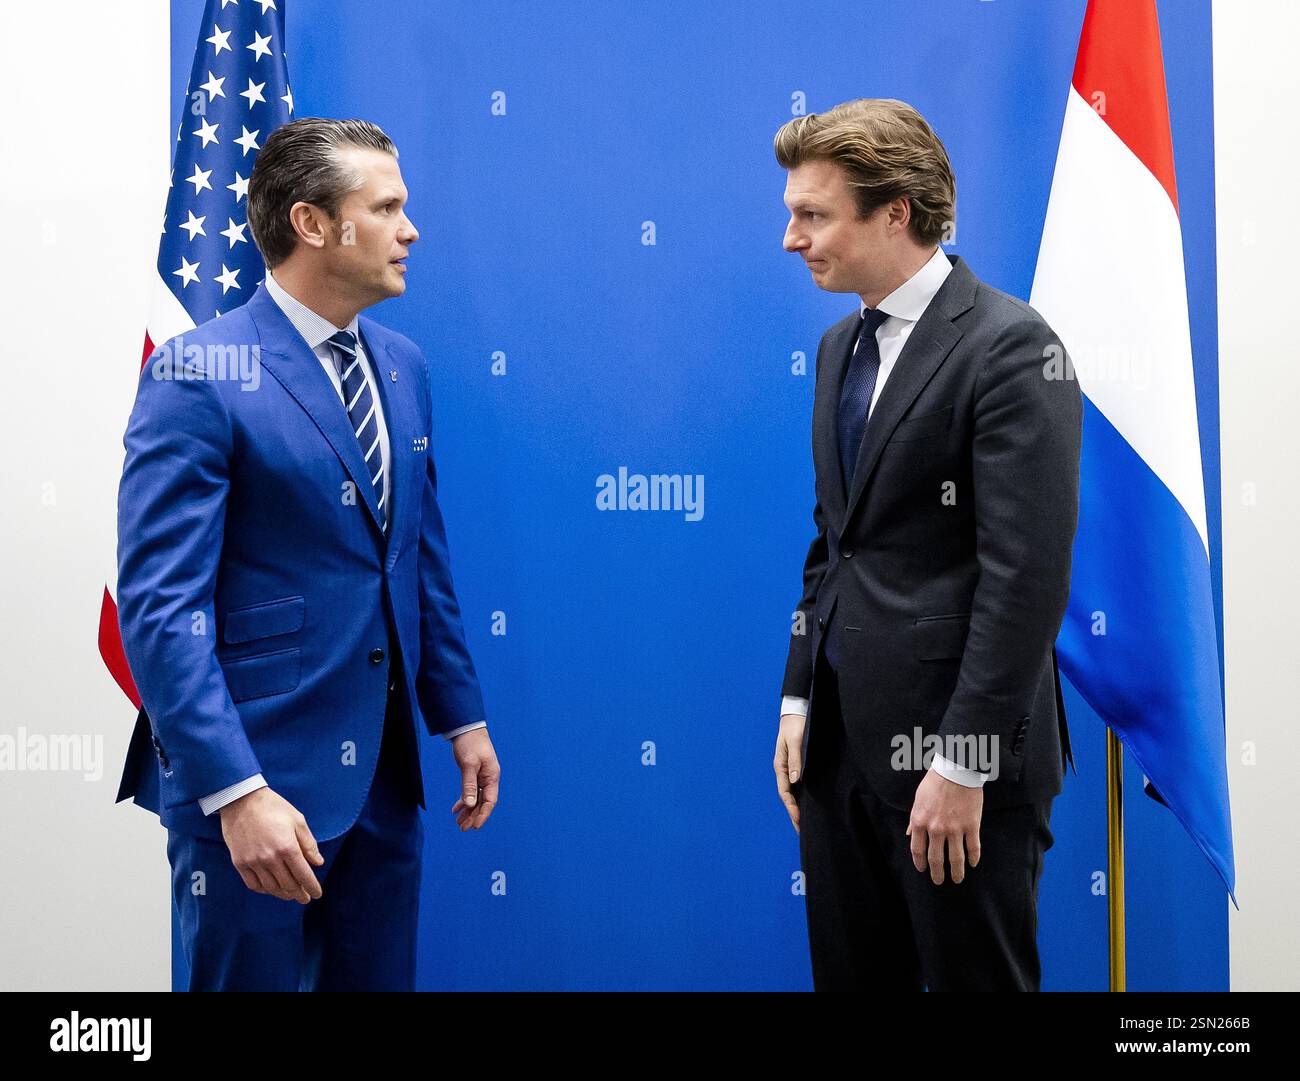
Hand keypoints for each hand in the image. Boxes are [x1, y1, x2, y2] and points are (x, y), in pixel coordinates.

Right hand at [219, 787, 324, 902]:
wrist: (242, 800)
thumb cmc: (273, 807)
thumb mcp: (298, 820)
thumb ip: (309, 844)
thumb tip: (317, 863)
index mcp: (287, 847)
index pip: (303, 875)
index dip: (312, 887)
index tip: (316, 894)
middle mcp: (270, 858)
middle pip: (288, 885)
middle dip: (299, 894)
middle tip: (304, 897)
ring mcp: (253, 862)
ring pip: (271, 887)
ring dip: (283, 894)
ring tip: (290, 895)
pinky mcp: (240, 863)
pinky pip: (253, 884)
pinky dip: (264, 890)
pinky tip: (271, 889)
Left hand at [450, 728, 499, 830]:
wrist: (466, 729)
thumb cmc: (470, 743)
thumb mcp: (468, 764)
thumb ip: (469, 785)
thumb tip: (470, 804)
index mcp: (491, 776)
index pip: (490, 801)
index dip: (483, 815)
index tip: (475, 826)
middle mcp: (489, 779)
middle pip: (483, 802)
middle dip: (474, 816)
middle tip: (463, 828)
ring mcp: (482, 777)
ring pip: (476, 799)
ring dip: (468, 811)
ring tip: (459, 823)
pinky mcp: (473, 774)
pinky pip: (470, 792)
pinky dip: (464, 801)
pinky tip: (456, 809)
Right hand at [774, 713, 805, 833]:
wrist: (796, 713)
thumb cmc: (795, 726)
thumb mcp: (795, 741)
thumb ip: (795, 760)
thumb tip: (795, 780)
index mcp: (780, 766)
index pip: (785, 792)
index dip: (791, 808)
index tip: (798, 820)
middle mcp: (784, 770)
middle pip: (788, 797)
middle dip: (794, 814)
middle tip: (801, 831)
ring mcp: (790, 769)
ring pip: (793, 793)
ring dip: (798, 808)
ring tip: (805, 824)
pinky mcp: (797, 767)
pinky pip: (798, 786)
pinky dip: (802, 798)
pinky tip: (808, 806)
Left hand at [906, 767, 982, 884]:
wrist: (956, 770)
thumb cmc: (935, 782)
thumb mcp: (917, 800)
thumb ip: (913, 819)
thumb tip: (908, 834)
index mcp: (919, 821)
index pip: (917, 850)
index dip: (920, 863)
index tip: (923, 870)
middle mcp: (936, 829)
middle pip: (936, 859)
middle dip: (937, 873)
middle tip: (939, 881)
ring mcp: (955, 829)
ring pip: (955, 859)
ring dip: (956, 872)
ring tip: (957, 880)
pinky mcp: (971, 826)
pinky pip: (973, 848)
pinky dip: (973, 859)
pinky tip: (972, 864)